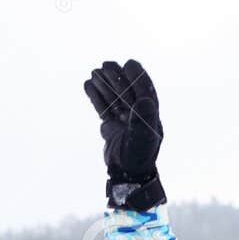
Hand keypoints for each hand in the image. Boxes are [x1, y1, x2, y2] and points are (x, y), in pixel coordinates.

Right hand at [84, 58, 164, 210]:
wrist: (126, 176)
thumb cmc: (139, 157)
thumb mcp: (144, 139)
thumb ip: (144, 119)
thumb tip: (146, 100)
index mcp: (150, 113)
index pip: (144, 87)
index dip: (136, 75)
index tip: (128, 64)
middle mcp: (137, 114)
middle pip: (126, 89)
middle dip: (116, 77)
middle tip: (105, 66)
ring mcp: (123, 119)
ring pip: (113, 96)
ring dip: (104, 84)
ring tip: (94, 73)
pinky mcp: (111, 126)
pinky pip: (103, 107)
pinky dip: (96, 97)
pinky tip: (88, 85)